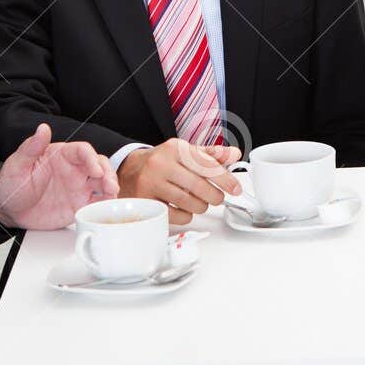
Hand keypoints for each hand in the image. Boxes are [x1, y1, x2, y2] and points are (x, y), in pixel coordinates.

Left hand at [0, 123, 117, 229]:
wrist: (10, 213)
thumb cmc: (11, 187)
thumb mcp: (16, 166)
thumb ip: (30, 148)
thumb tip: (43, 128)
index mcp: (60, 155)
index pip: (82, 151)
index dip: (91, 158)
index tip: (95, 170)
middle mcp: (73, 169)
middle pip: (99, 164)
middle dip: (108, 172)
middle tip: (110, 184)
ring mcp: (78, 187)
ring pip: (103, 182)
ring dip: (111, 186)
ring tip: (113, 194)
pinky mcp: (79, 204)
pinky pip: (98, 202)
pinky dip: (106, 204)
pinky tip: (107, 207)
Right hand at [117, 138, 242, 224]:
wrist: (129, 169)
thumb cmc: (162, 161)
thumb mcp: (185, 152)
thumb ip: (211, 154)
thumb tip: (234, 154)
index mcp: (175, 148)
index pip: (206, 164)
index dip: (225, 179)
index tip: (236, 189)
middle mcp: (161, 163)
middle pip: (198, 185)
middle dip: (214, 196)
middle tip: (218, 199)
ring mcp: (150, 183)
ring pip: (187, 202)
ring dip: (201, 206)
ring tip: (202, 203)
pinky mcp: (145, 201)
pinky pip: (174, 215)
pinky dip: (186, 216)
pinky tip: (186, 210)